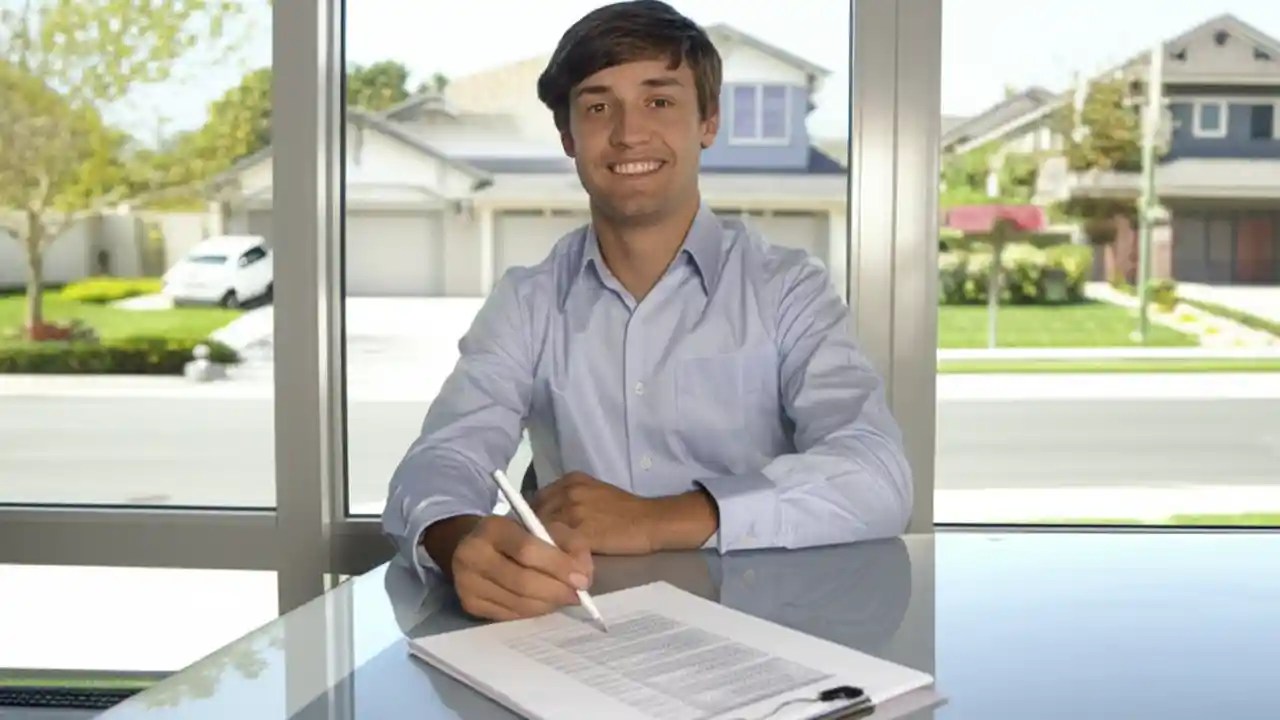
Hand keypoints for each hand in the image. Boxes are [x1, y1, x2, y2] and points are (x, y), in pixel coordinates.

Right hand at [439, 515, 593, 621]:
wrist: (474, 547)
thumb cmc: (516, 535)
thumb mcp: (542, 527)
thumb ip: (568, 543)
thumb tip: (584, 575)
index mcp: (493, 527)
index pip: (527, 549)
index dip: (558, 567)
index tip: (582, 580)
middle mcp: (472, 554)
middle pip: (522, 581)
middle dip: (555, 591)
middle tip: (576, 596)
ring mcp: (466, 582)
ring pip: (517, 602)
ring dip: (547, 604)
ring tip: (562, 599)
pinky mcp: (469, 604)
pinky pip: (509, 615)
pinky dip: (532, 612)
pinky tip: (543, 603)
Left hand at [533, 472, 657, 554]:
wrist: (650, 521)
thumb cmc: (625, 511)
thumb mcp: (593, 495)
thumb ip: (569, 502)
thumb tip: (545, 520)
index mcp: (570, 480)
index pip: (537, 500)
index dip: (534, 519)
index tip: (536, 534)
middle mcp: (568, 491)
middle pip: (535, 515)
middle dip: (534, 534)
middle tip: (539, 551)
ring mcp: (573, 511)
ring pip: (543, 532)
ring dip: (544, 548)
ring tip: (548, 563)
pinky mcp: (581, 532)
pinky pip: (558, 547)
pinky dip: (557, 558)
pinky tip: (563, 566)